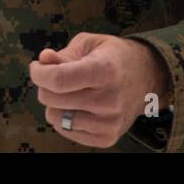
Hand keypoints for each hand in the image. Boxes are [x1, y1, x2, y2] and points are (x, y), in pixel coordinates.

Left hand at [30, 33, 172, 148]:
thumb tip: (43, 61)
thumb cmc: (112, 56)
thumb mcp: (89, 44)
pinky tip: (77, 105)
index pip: (59, 79)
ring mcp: (109, 123)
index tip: (37, 68)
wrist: (146, 77)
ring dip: (54, 103)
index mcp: (105, 71)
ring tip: (69, 91)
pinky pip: (66, 131)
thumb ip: (63, 54)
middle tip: (55, 76)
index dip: (39, 74)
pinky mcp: (107, 138)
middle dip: (45, 86)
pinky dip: (63, 118)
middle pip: (52, 99)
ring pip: (55, 118)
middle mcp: (109, 100)